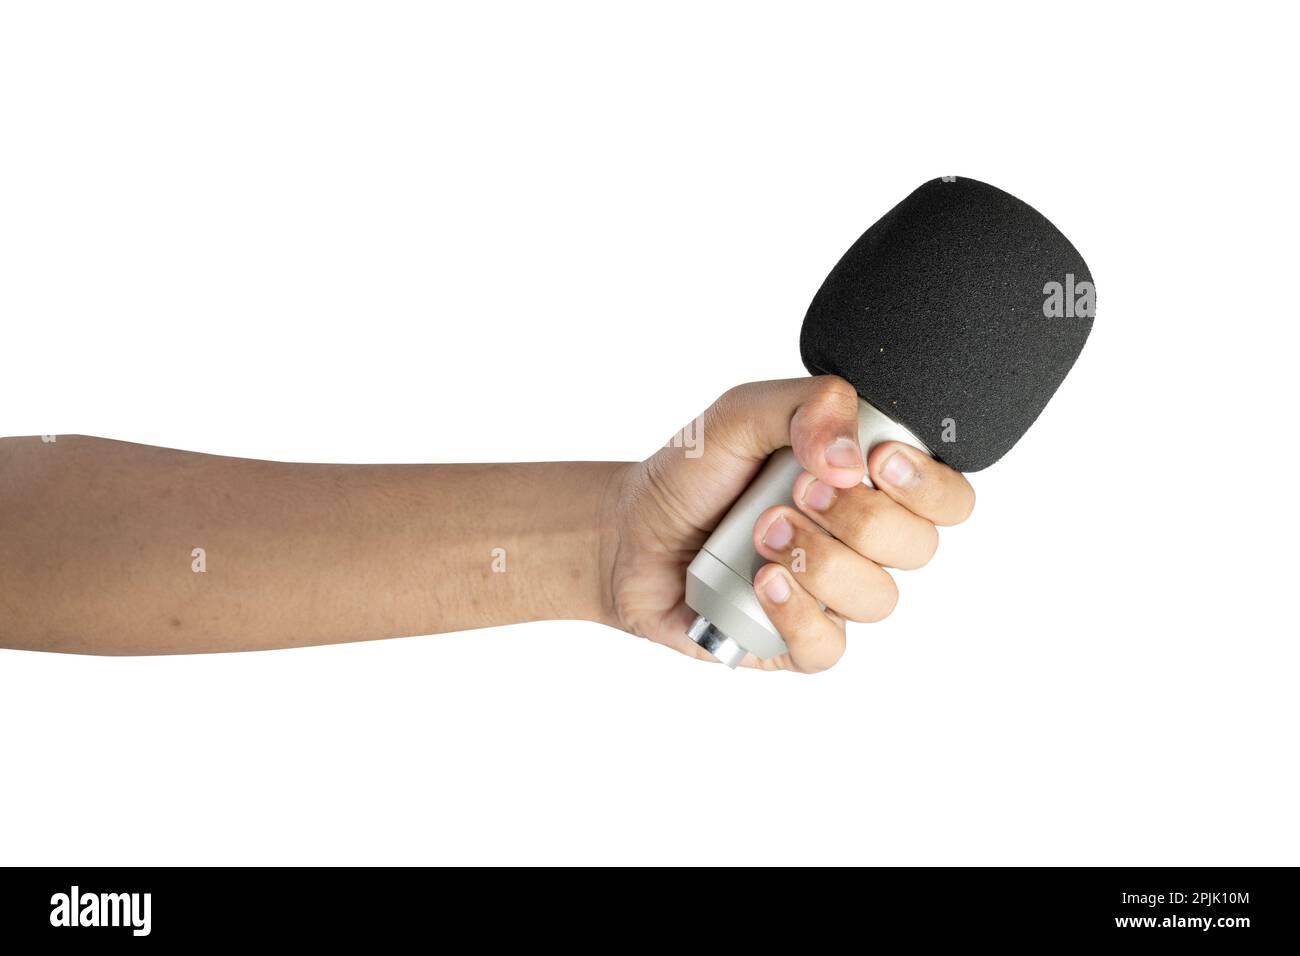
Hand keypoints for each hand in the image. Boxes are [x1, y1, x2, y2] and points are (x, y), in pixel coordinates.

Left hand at [600, 377, 975, 671]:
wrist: (630, 532)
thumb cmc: (695, 474)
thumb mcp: (740, 413)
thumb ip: (804, 407)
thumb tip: (851, 457)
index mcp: (869, 485)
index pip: (947, 496)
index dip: (928, 485)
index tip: (877, 461)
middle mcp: (863, 544)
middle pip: (919, 547)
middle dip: (858, 516)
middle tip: (795, 493)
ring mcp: (834, 597)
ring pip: (879, 599)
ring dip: (819, 560)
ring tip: (760, 534)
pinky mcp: (798, 643)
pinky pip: (830, 647)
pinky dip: (796, 613)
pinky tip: (762, 584)